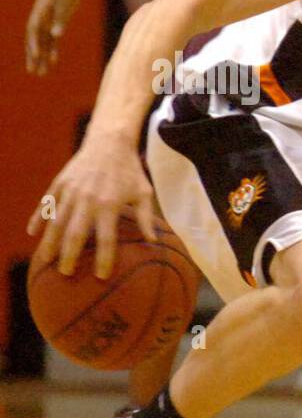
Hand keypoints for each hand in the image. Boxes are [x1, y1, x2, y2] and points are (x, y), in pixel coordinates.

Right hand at [25, 0, 85, 74]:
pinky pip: (52, 39)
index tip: (36, 57)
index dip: (34, 44)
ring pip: (42, 41)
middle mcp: (40, 16)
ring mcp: (47, 19)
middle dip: (33, 55)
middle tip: (32, 71)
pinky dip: (52, 50)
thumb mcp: (66, 0)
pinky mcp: (56, 21)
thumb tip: (56, 36)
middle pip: (34, 39)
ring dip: (41, 57)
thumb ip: (61, 17)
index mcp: (40, 10)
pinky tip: (53, 61)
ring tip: (40, 73)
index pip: (34, 30)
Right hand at [27, 138, 157, 278]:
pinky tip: (32, 233)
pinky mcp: (59, 183)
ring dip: (49, 242)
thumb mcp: (143, 193)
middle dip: (69, 255)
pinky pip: (46, 204)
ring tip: (44, 261)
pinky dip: (38, 218)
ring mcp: (71, 191)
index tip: (101, 276)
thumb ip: (146, 218)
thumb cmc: (130, 171)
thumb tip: (154, 243)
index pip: (106, 238)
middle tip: (66, 274)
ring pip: (56, 221)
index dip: (103, 258)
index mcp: (110, 204)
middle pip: (75, 233)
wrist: (109, 142)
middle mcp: (88, 199)